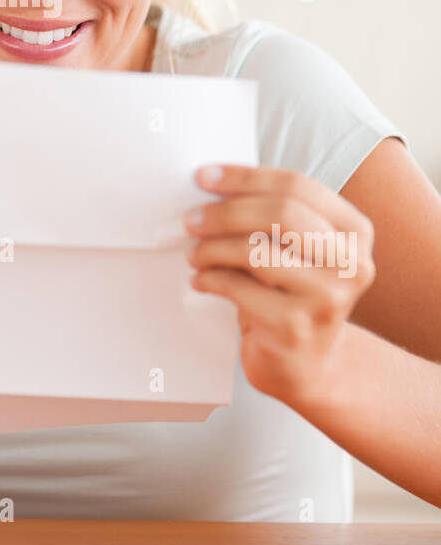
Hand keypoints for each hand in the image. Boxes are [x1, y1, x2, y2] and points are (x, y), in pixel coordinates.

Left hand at [183, 165, 375, 407]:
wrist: (307, 367)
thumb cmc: (291, 297)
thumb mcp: (297, 252)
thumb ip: (272, 217)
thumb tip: (211, 185)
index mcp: (354, 232)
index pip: (297, 186)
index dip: (245, 178)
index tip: (203, 177)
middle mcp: (351, 263)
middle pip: (280, 214)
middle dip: (226, 211)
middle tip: (190, 219)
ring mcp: (327, 297)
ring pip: (257, 251)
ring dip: (212, 248)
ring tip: (194, 254)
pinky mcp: (296, 327)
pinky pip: (240, 288)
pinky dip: (211, 279)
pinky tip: (201, 280)